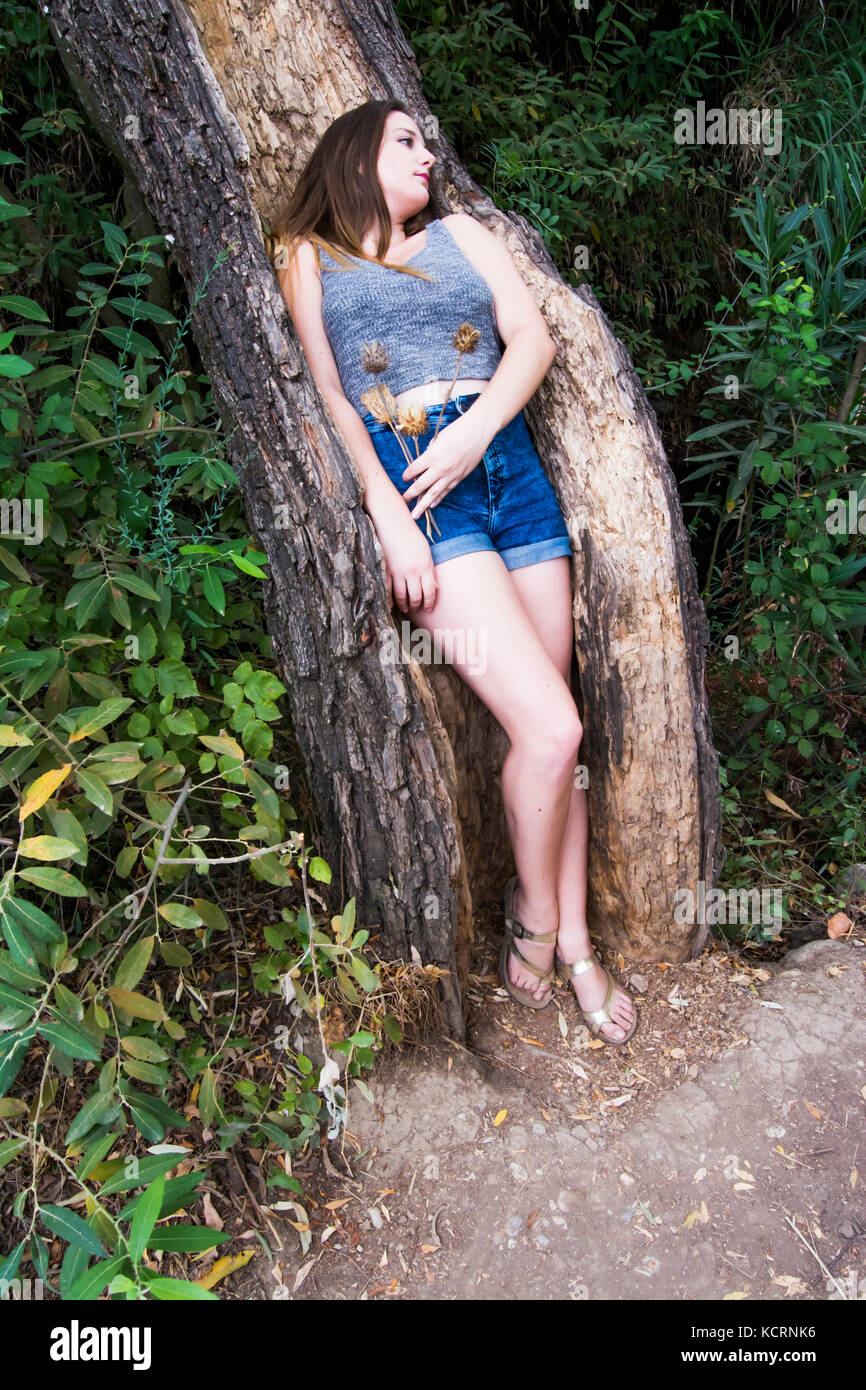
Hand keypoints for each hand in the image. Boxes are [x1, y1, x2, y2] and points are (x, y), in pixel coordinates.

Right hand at [372, 498, 438, 613]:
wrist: (393, 523)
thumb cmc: (411, 536)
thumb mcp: (426, 552)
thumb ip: (430, 570)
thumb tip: (435, 588)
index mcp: (425, 566)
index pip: (430, 592)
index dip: (430, 603)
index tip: (429, 609)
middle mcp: (412, 571)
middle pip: (416, 597)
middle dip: (416, 606)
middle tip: (415, 609)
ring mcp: (398, 572)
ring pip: (401, 596)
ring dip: (404, 605)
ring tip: (405, 609)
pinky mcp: (386, 570)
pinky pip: (387, 590)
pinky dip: (389, 600)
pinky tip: (391, 605)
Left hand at [399, 413, 489, 521]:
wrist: (478, 431)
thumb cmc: (457, 430)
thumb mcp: (438, 439)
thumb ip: (430, 452)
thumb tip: (425, 461)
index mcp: (431, 456)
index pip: (413, 470)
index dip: (406, 475)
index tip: (404, 478)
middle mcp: (440, 468)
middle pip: (420, 485)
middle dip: (410, 495)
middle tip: (402, 501)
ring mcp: (450, 475)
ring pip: (433, 494)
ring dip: (422, 505)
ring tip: (414, 515)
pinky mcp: (459, 478)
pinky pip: (446, 491)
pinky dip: (438, 499)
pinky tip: (432, 505)